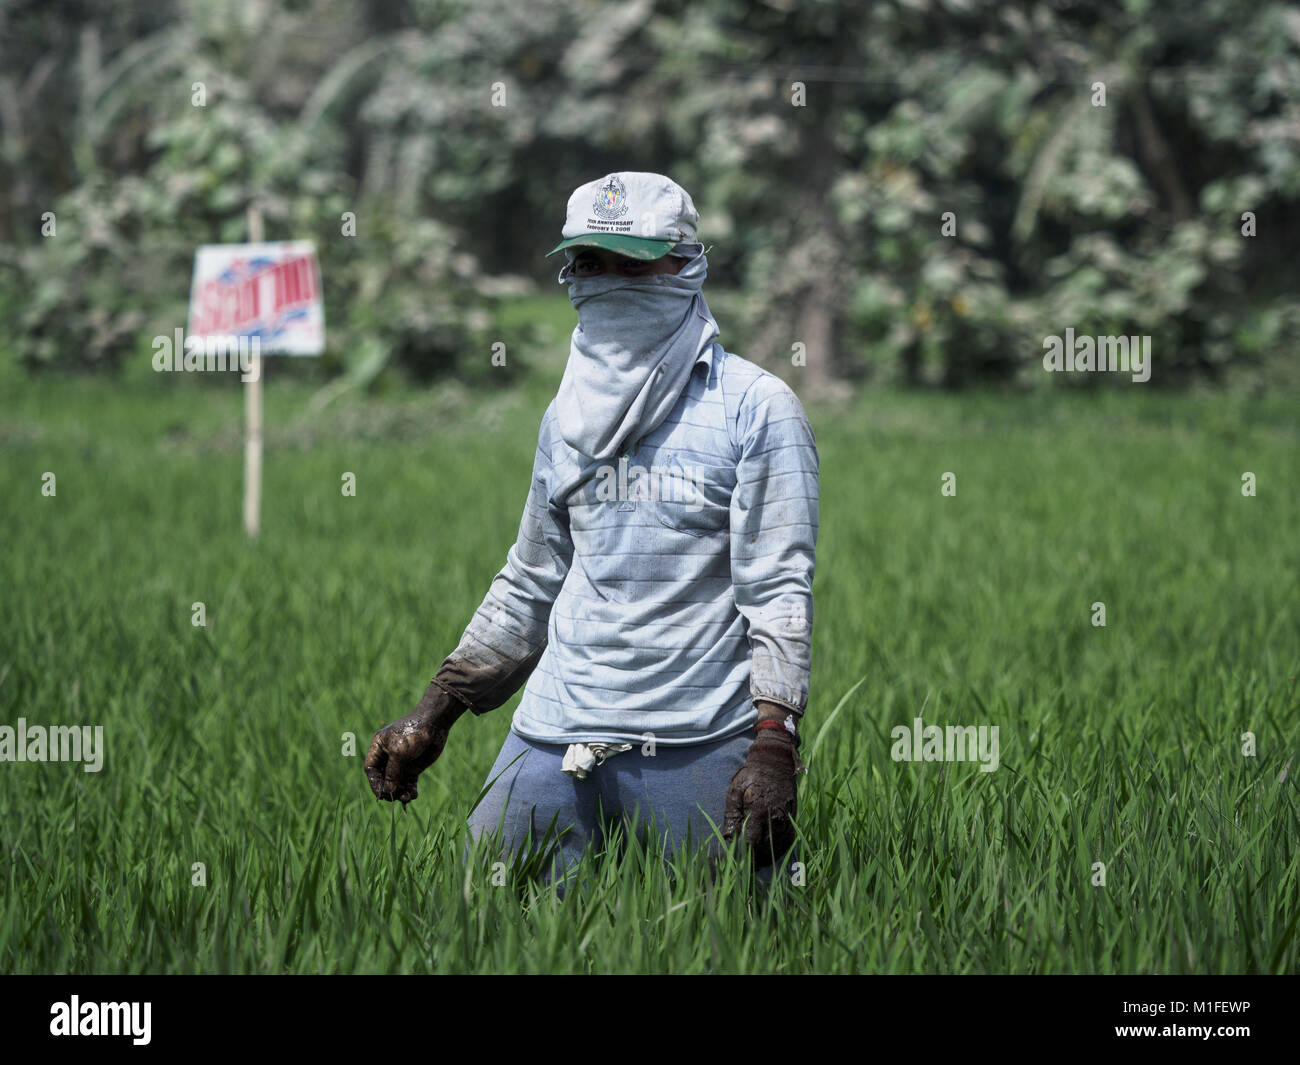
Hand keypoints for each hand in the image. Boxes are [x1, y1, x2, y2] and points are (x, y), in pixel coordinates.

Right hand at [364, 680, 465, 804]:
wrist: (435, 723)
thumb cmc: (412, 733)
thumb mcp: (398, 752)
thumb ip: (392, 773)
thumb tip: (388, 792)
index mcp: (379, 747)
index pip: (371, 769)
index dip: (374, 783)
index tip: (381, 795)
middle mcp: (388, 756)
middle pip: (383, 778)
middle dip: (389, 789)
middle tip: (396, 798)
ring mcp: (401, 762)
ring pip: (396, 782)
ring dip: (400, 792)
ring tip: (407, 798)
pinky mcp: (413, 766)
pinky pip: (408, 781)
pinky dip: (410, 789)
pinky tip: (413, 795)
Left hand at [722, 717, 803, 866]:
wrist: (776, 761)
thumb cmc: (752, 774)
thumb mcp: (735, 790)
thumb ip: (731, 815)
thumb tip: (728, 837)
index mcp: (758, 811)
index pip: (750, 842)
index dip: (741, 854)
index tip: (733, 861)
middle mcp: (775, 818)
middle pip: (764, 849)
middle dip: (752, 859)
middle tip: (740, 866)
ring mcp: (786, 820)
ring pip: (776, 848)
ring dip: (764, 857)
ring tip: (753, 862)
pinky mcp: (793, 819)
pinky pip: (787, 841)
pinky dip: (778, 850)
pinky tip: (769, 854)